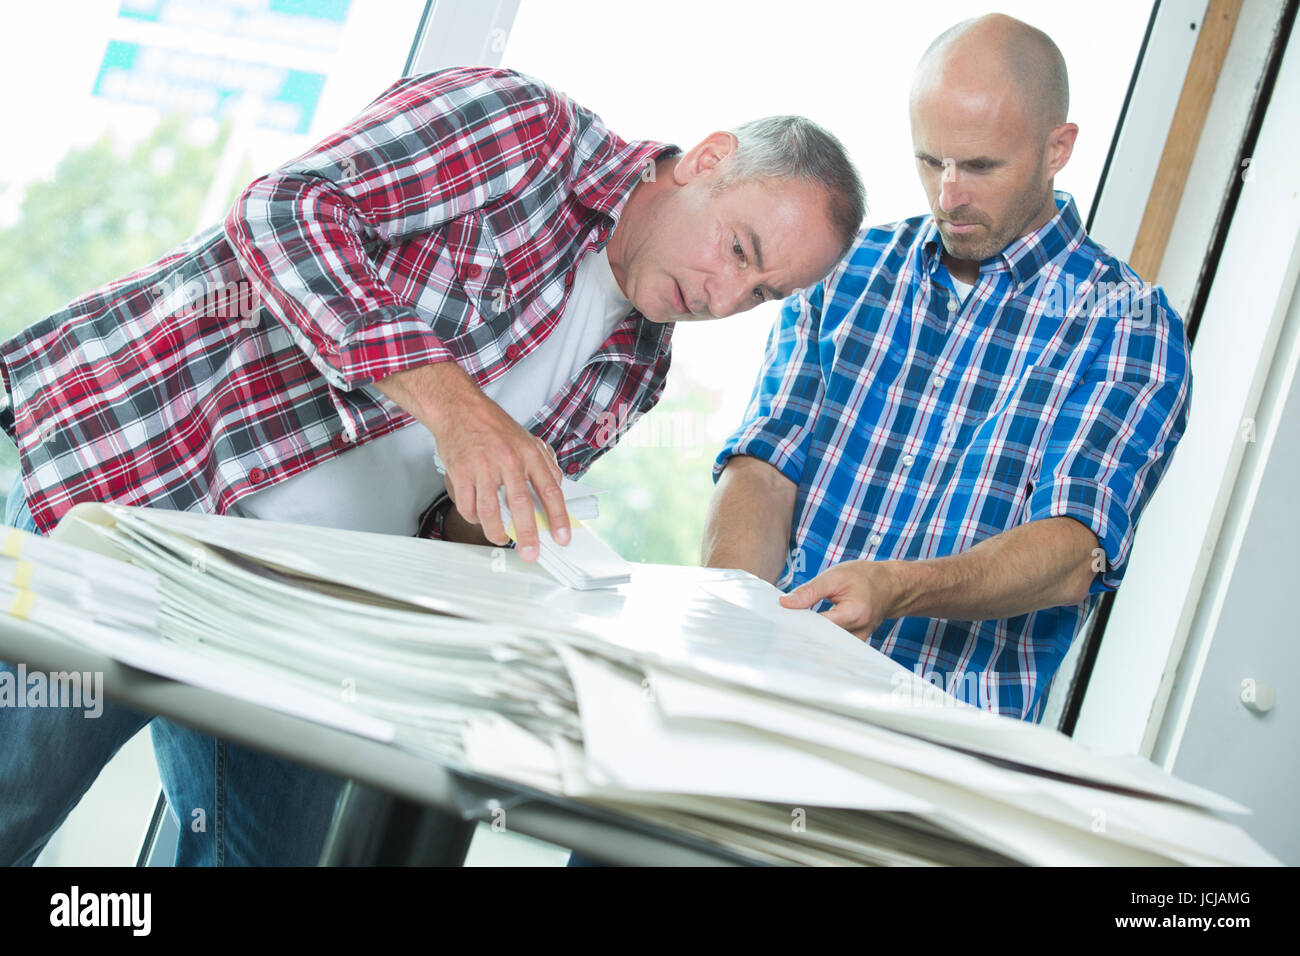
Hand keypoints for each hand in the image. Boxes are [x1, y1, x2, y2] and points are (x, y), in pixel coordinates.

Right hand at [376, 361, 569, 561]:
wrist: (460, 409)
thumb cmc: (493, 426)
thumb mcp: (527, 439)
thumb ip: (545, 464)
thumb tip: (557, 489)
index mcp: (529, 454)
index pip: (550, 490)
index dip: (559, 518)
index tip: (562, 538)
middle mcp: (508, 461)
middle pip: (521, 505)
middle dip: (528, 535)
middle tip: (531, 553)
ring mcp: (483, 467)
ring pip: (490, 512)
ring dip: (497, 532)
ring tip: (502, 538)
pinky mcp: (461, 473)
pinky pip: (468, 506)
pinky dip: (473, 518)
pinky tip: (479, 517)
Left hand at [777, 559, 901, 639]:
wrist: (891, 585)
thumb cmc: (865, 578)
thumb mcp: (835, 576)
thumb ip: (809, 591)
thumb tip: (785, 603)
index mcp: (853, 614)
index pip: (818, 627)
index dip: (797, 627)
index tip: (779, 627)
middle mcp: (858, 632)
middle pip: (822, 642)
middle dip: (801, 639)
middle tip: (779, 638)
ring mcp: (858, 641)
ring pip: (828, 648)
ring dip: (809, 642)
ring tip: (789, 640)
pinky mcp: (855, 643)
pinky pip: (834, 647)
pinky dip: (820, 643)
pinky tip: (806, 639)